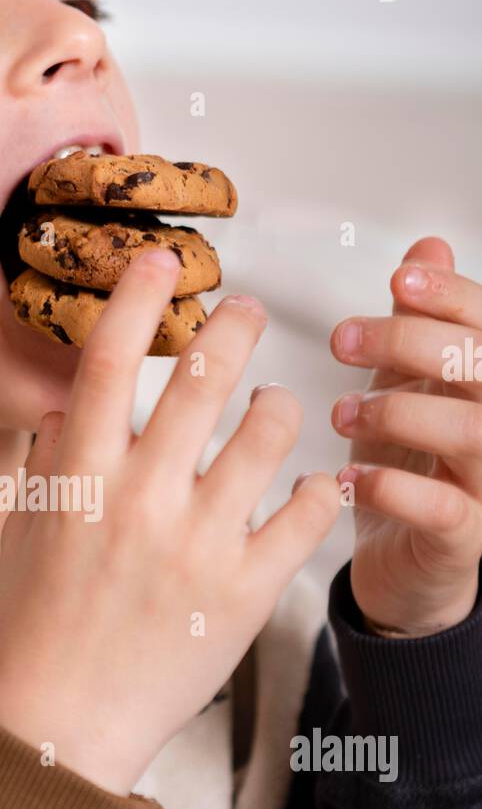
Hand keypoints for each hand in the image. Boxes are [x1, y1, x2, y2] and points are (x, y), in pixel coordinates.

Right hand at [0, 251, 339, 795]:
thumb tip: (66, 405)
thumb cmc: (39, 626)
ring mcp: (199, 543)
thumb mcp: (24, 533)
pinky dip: (319, 489)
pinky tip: (314, 485)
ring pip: (269, 433)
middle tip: (249, 313)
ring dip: (280, 407)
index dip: (135, 296)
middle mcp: (142, 498)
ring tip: (277, 410)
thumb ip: (47, 461)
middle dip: (234, 325)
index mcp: (83, 478)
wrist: (67, 719)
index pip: (110, 362)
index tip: (158, 259)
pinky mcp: (246, 589)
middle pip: (203, 377)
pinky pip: (307, 514)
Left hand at [331, 236, 481, 636]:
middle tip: (342, 341)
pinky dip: (390, 488)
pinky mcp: (464, 539)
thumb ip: (421, 322)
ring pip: (470, 431)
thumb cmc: (408, 465)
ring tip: (340, 411)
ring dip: (398, 411)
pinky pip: (441, 508)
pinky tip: (347, 479)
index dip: (451, 294)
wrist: (405, 563)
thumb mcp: (408, 383)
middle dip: (412, 341)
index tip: (396, 279)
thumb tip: (427, 246)